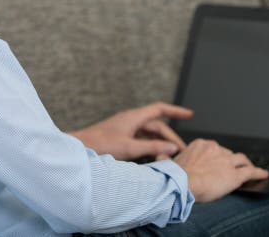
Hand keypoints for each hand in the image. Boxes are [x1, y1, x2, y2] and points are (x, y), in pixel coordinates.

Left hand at [68, 102, 192, 160]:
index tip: (190, 114)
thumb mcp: (130, 148)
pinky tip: (154, 159)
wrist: (78, 149)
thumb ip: (152, 147)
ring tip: (170, 158)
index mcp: (133, 117)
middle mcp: (130, 121)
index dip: (176, 111)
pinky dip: (150, 148)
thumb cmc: (100, 146)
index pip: (159, 109)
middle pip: (156, 126)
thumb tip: (173, 147)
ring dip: (160, 144)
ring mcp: (125, 129)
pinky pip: (140, 141)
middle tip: (182, 152)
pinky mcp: (120, 138)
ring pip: (149, 135)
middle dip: (170, 137)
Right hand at [174, 139, 268, 202]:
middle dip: (229, 161)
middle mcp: (216, 149)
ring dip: (245, 164)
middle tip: (229, 169)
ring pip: (241, 159)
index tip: (216, 163)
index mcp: (201, 144)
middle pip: (228, 153)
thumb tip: (159, 156)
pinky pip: (251, 171)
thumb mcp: (168, 162)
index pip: (214, 149)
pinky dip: (258, 172)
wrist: (183, 183)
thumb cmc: (175, 175)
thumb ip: (166, 158)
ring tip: (249, 168)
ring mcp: (227, 161)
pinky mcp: (235, 174)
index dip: (217, 157)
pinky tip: (263, 174)